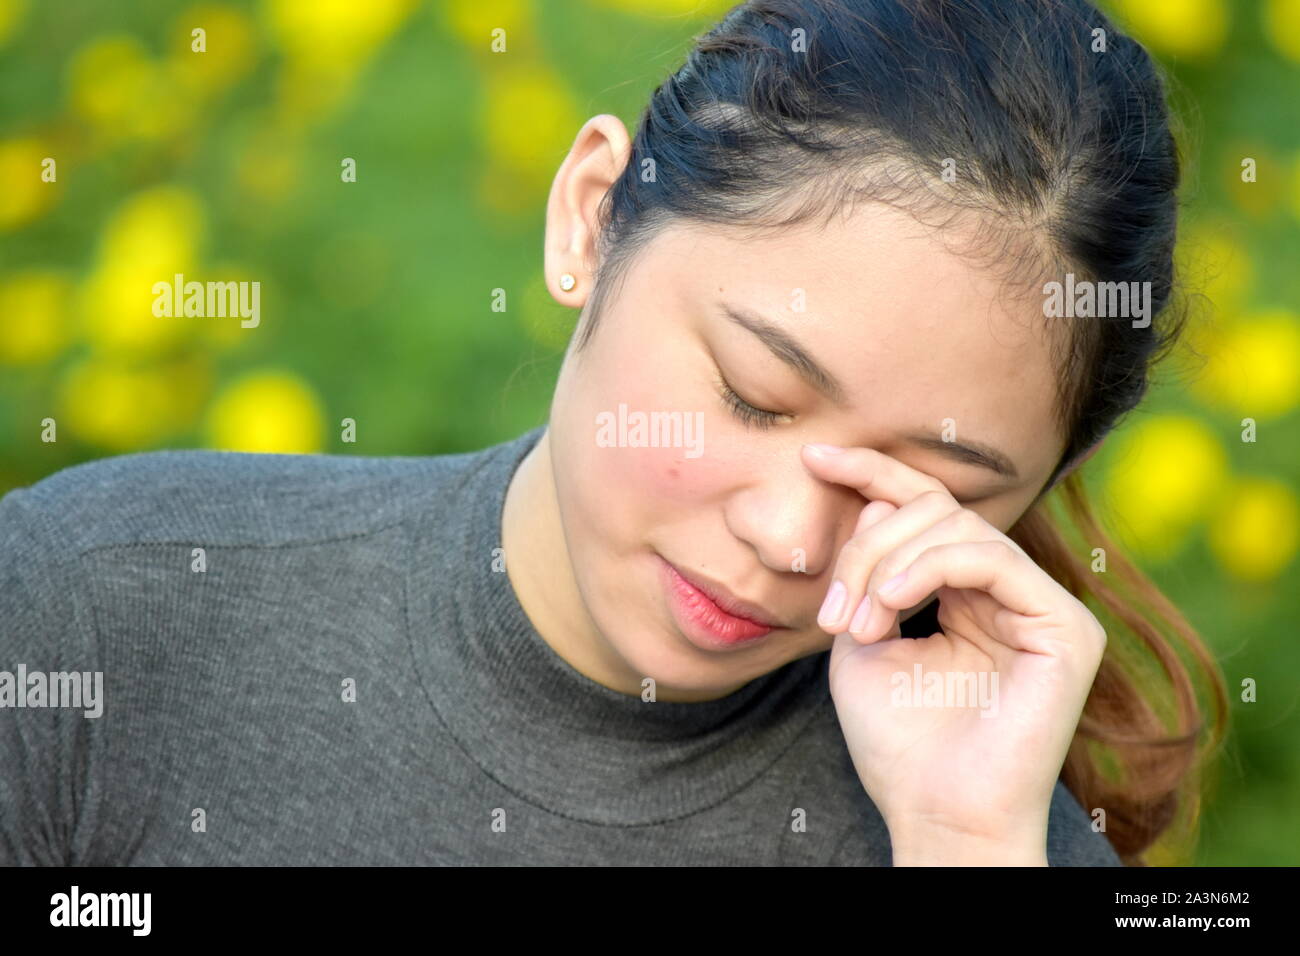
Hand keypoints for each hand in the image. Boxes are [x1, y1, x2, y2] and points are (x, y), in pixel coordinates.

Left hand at [800, 443, 1106, 864]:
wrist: (936, 815)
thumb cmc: (897, 743)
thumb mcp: (861, 639)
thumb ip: (868, 572)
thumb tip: (879, 503)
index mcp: (966, 594)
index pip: (927, 510)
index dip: (874, 474)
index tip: (815, 456)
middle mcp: (1009, 593)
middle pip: (934, 512)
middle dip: (868, 545)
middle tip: (833, 611)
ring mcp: (1042, 608)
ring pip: (956, 529)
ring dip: (887, 565)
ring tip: (855, 623)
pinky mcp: (1066, 629)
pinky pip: (989, 559)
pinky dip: (928, 569)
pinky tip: (890, 604)